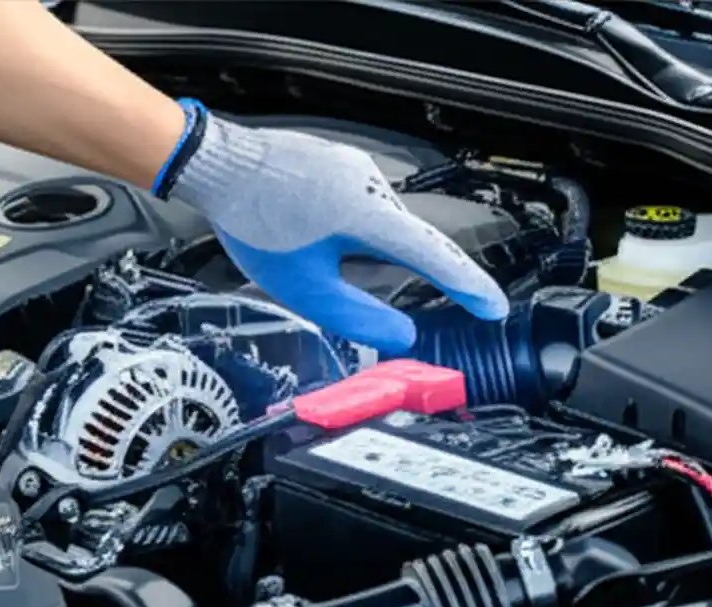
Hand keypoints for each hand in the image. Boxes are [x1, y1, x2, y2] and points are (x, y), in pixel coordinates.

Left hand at [155, 100, 508, 353]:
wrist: (217, 164)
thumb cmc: (256, 224)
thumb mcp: (305, 288)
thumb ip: (357, 317)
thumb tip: (401, 336)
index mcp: (370, 217)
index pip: (435, 259)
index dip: (469, 288)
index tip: (494, 309)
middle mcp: (372, 187)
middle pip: (410, 243)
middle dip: (412, 275)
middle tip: (420, 302)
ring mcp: (357, 170)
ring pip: (383, 224)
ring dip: (371, 252)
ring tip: (319, 259)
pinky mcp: (340, 164)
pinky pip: (363, 205)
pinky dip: (355, 231)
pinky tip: (317, 238)